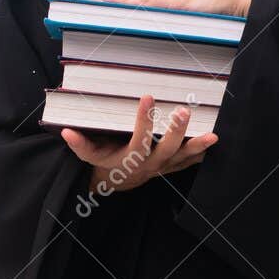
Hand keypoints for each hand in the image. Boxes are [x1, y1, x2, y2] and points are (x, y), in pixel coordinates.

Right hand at [60, 95, 217, 196]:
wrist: (118, 182)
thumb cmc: (104, 162)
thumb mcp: (90, 155)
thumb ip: (80, 145)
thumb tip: (65, 132)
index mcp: (130, 158)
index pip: (138, 139)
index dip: (143, 120)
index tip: (147, 97)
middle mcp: (150, 164)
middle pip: (166, 149)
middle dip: (176, 132)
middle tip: (183, 111)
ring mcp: (164, 167)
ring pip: (183, 157)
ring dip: (198, 146)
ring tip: (213, 135)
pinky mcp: (173, 167)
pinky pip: (189, 162)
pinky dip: (201, 154)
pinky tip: (213, 142)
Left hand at [78, 0, 255, 17]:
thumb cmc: (213, 8)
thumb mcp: (183, 15)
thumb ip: (167, 20)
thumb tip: (149, 34)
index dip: (106, 2)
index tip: (84, 5)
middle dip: (98, 0)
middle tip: (73, 3)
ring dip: (108, 1)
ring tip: (86, 5)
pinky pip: (147, 2)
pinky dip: (130, 3)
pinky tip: (116, 6)